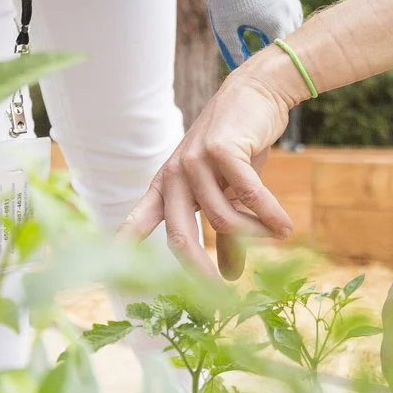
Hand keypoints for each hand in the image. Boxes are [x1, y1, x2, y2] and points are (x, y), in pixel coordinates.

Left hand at [122, 65, 297, 278]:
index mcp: (166, 187)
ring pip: (223, 219)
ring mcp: (195, 161)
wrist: (256, 94)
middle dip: (199, 273)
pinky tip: (285, 227)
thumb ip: (224, 236)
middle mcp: (174, 176)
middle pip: (180, 238)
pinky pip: (247, 195)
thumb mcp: (227, 192)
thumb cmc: (239, 148)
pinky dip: (269, 215)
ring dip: (254, 233)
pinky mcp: (222, 150)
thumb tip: (229, 277)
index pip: (139, 222)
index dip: (124, 250)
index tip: (107, 277)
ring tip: (277, 234)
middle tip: (221, 298)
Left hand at [204, 0, 303, 70]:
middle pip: (290, 45)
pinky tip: (272, 29)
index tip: (261, 73)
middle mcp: (290, 15)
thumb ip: (234, 51)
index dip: (271, 67)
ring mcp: (291, 3)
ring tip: (269, 49)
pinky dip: (284, 25)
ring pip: (294, 31)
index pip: (280, 57)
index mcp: (276, 26)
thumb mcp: (224, 27)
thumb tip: (240, 69)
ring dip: (283, 39)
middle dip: (279, 55)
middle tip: (267, 66)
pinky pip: (292, 17)